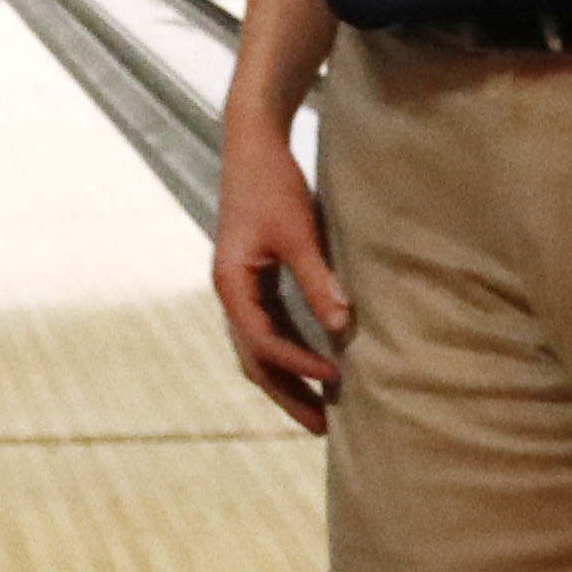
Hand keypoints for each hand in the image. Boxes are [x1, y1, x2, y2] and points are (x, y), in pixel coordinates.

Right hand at [211, 115, 347, 429]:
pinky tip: (315, 362)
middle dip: (286, 393)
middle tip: (321, 428)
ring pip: (258, 348)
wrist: (253, 144)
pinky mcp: (252, 278)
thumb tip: (343, 325)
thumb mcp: (298, 232)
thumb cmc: (273, 184)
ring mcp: (238, 287)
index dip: (300, 364)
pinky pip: (268, 328)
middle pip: (253, 359)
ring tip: (320, 408)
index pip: (264, 341)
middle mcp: (229, 292)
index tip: (337, 377)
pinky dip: (288, 351)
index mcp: (231, 284)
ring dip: (286, 378)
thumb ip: (317, 279)